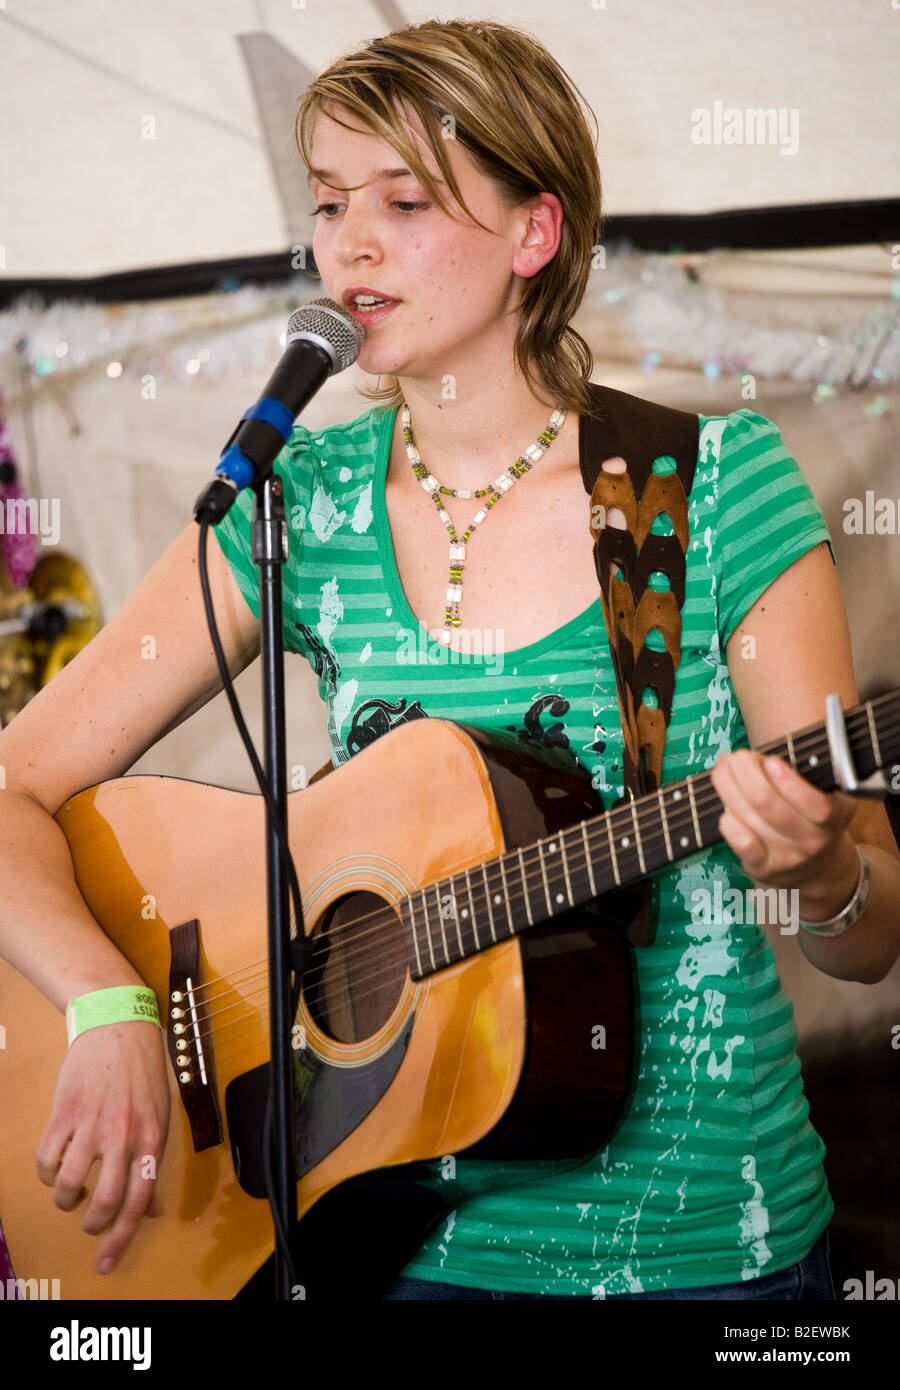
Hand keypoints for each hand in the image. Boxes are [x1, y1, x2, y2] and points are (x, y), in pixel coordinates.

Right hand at [36, 1020, 169, 1274]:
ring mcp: (92, 1125)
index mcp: (152, 1139)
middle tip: (90, 1225)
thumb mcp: (160, 1116)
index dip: (122, 1239)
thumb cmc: (143, 1073)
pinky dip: (49, 1174)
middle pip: (106, 1202)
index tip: (106, 1262)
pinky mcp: (65, 1113)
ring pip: (71, 1186)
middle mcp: (124, 1136)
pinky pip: (48, 1160)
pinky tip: (56, 1168)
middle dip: (94, 1226)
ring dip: (67, 1201)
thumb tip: (154, 1209)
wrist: (119, 1026)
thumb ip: (154, 1163)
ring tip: (71, 1195)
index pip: (140, 1202)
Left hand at [709, 748, 857, 898]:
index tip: (769, 760)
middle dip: (746, 774)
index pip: (816, 803)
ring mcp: (790, 856)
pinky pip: (744, 845)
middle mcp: (815, 839)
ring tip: (723, 770)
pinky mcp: (765, 868)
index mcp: (835, 815)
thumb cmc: (810, 816)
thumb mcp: (823, 795)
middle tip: (736, 757)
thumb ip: (803, 773)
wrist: (814, 868)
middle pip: (771, 806)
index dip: (789, 781)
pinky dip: (730, 825)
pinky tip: (725, 810)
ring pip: (753, 819)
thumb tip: (760, 754)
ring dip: (730, 789)